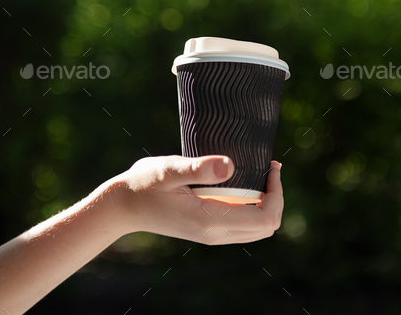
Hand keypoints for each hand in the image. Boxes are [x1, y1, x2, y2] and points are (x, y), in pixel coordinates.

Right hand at [108, 155, 283, 244]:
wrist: (122, 207)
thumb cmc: (143, 184)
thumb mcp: (168, 170)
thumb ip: (198, 168)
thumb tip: (230, 165)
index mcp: (210, 221)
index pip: (265, 218)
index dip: (277, 194)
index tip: (272, 168)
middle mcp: (215, 234)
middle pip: (266, 227)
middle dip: (277, 199)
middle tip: (271, 169)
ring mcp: (211, 235)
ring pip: (257, 230)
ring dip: (266, 204)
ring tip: (263, 175)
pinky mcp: (207, 231)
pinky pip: (243, 226)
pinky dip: (253, 208)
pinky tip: (245, 186)